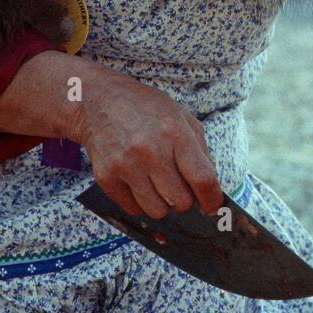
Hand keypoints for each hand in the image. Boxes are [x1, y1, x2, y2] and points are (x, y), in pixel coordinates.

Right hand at [68, 63, 223, 220]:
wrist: (99, 101)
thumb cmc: (146, 109)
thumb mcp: (182, 117)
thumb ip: (201, 152)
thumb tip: (211, 190)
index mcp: (175, 133)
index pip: (202, 179)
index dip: (212, 200)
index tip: (212, 206)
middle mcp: (150, 151)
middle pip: (181, 201)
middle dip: (185, 199)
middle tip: (178, 185)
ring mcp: (126, 165)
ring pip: (157, 211)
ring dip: (162, 203)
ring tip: (156, 184)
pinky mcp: (106, 177)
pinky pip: (133, 209)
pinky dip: (139, 202)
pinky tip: (138, 182)